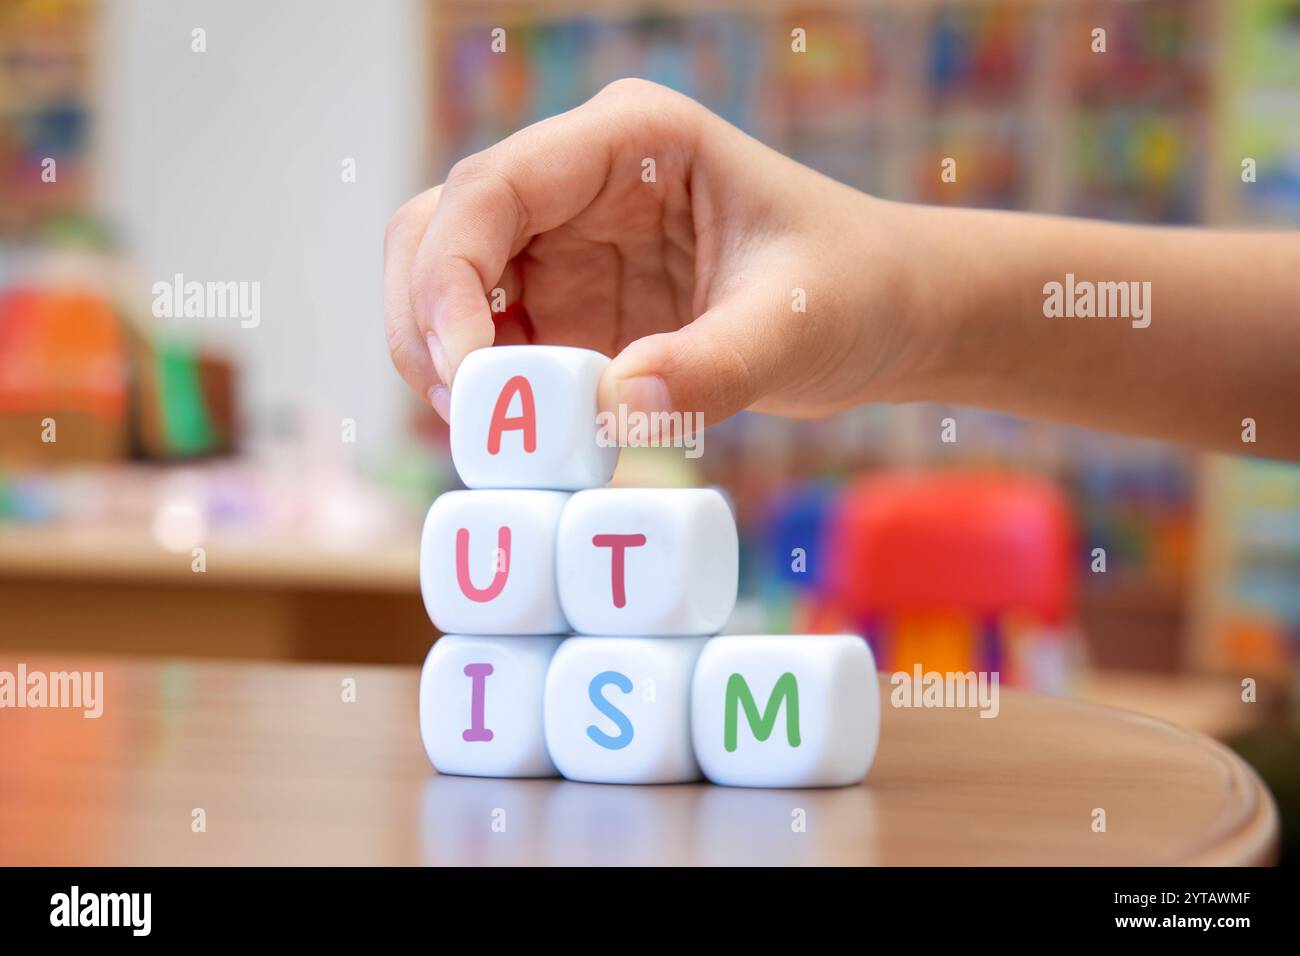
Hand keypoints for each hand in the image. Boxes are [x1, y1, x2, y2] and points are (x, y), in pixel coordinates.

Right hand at [384, 78, 918, 423]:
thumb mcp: (794, 325)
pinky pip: (488, 339)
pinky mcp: (569, 304)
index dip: (450, 277)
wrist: (880, 318)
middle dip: (425, 318)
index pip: (493, 188)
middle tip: (462, 413)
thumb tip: (613, 409)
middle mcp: (579, 181)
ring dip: (440, 358)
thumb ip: (714, 366)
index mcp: (631, 141)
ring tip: (485, 436)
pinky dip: (481, 389)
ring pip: (446, 283)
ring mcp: (566, 244)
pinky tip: (512, 438)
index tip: (467, 374)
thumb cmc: (852, 289)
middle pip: (440, 228)